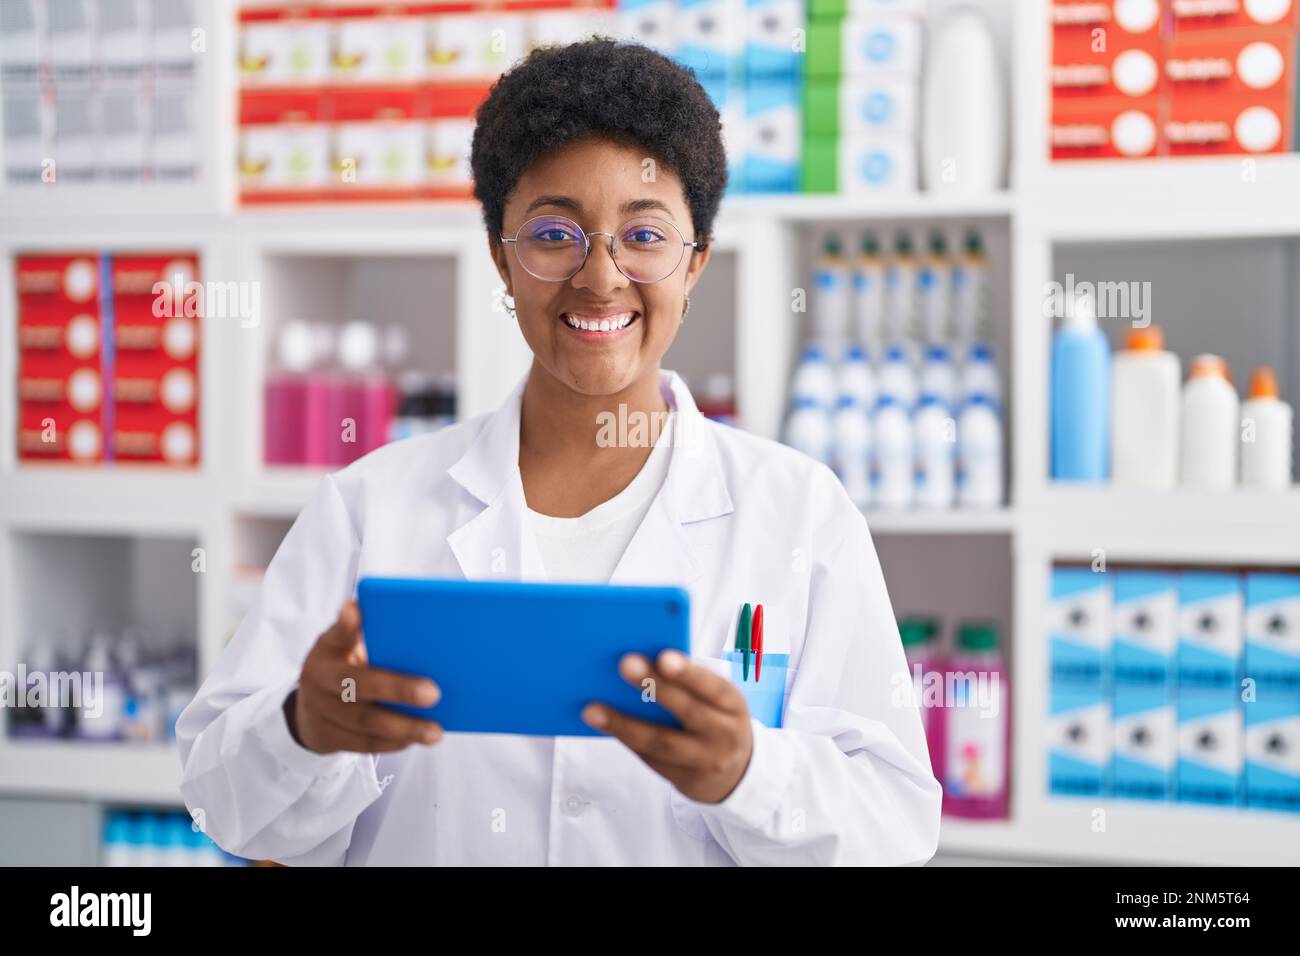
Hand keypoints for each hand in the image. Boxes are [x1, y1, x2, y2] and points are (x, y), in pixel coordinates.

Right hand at [285, 601, 443, 754]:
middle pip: (358, 684)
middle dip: (397, 689)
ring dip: (403, 727)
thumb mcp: (350, 647)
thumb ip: (376, 639)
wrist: (312, 705)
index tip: (355, 609)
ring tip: (434, 731)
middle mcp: (318, 676)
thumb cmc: (348, 666)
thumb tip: (425, 634)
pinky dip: (390, 743)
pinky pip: (361, 743)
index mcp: (328, 647)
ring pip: (363, 720)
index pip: (338, 633)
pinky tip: (413, 740)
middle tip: (434, 693)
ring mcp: (318, 708)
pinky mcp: (324, 735)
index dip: (346, 625)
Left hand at [581, 650, 752, 803]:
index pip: (713, 687)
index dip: (690, 673)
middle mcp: (724, 734)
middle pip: (688, 712)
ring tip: (592, 709)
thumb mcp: (716, 700)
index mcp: (733, 705)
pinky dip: (625, 739)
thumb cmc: (716, 719)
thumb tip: (641, 661)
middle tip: (624, 664)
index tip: (664, 656)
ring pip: (661, 742)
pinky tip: (602, 725)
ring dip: (624, 724)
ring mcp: (704, 761)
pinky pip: (650, 758)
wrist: (737, 773)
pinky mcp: (684, 780)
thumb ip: (688, 684)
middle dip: (655, 687)